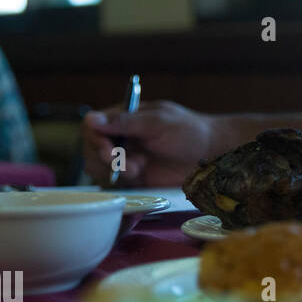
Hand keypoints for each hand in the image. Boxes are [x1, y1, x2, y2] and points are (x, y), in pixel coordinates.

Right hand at [82, 100, 218, 186]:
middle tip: (124, 162)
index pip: (92, 126)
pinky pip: (114, 184)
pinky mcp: (134, 178)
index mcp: (124, 118)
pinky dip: (123, 182)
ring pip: (99, 169)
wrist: (211, 155)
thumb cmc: (189, 131)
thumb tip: (91, 118)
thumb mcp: (158, 122)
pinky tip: (141, 175)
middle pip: (91, 150)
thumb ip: (126, 121)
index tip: (107, 149)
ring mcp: (126, 158)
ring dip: (115, 171)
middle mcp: (120, 138)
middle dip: (104, 159)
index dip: (95, 139)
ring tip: (138, 168)